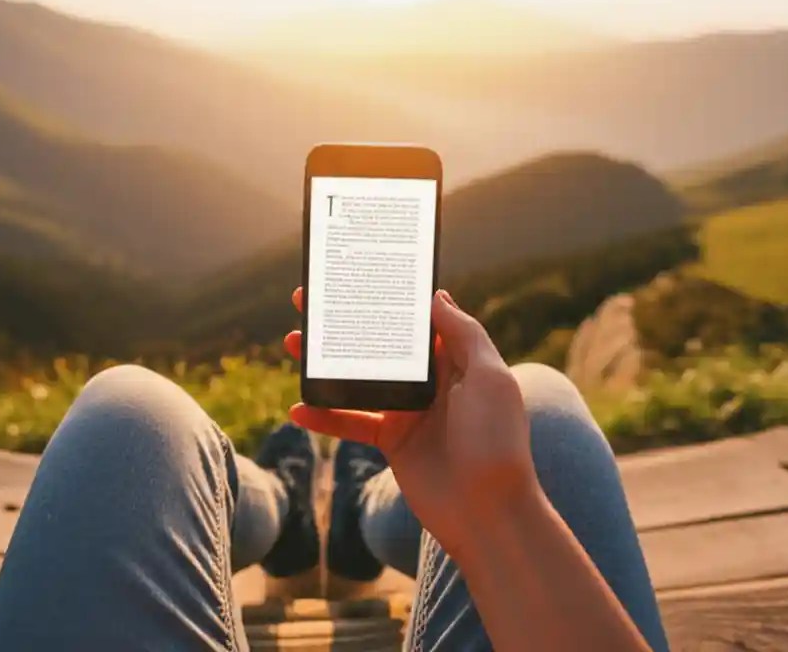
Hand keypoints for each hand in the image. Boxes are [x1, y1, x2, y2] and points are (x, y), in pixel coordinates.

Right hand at [283, 288, 540, 556]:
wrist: (488, 511)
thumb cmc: (497, 441)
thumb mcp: (489, 377)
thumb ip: (465, 334)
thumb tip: (437, 295)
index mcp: (458, 360)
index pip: (417, 321)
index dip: (388, 299)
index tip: (356, 276)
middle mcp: (432, 382)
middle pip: (380, 346)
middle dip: (344, 324)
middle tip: (307, 301)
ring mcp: (409, 412)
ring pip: (358, 380)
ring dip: (324, 364)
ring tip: (291, 344)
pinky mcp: (392, 442)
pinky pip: (351, 423)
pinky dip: (325, 417)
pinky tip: (298, 408)